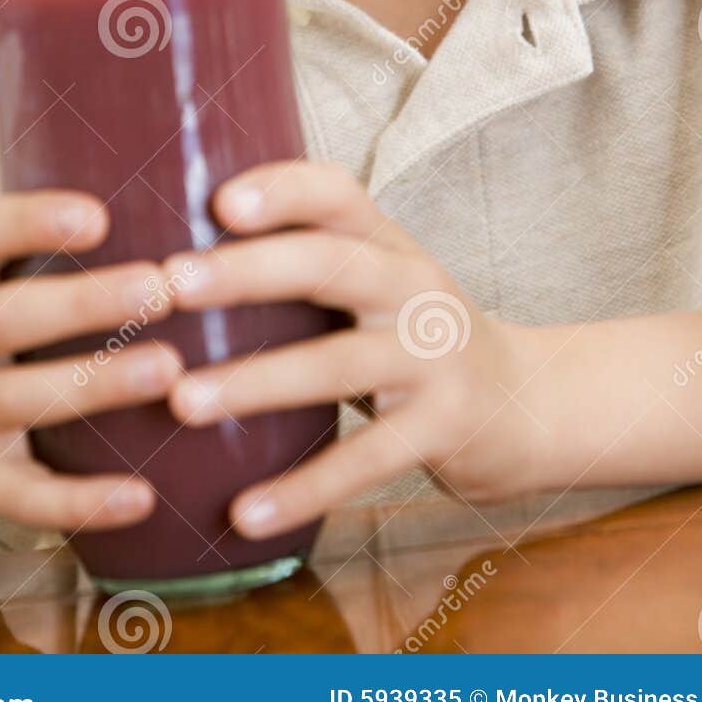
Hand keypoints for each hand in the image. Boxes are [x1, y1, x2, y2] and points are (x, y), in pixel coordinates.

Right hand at [0, 189, 182, 555]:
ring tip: (170, 368)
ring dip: (96, 385)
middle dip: (83, 303)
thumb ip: (49, 242)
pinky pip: (26, 498)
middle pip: (5, 319)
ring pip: (20, 402)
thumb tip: (180, 175)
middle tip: (162, 288)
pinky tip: (143, 496)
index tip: (98, 214)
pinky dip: (82, 502)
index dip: (29, 222)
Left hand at [161, 161, 538, 538]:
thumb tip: (177, 265)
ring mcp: (434, 358)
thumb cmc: (418, 339)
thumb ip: (308, 266)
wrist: (530, 405)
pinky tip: (245, 512)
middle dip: (246, 272)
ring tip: (182, 401)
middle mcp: (415, 287)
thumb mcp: (380, 285)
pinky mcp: (445, 428)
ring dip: (256, 382)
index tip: (219, 201)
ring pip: (338, 364)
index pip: (339, 195)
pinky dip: (303, 488)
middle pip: (330, 265)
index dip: (284, 190)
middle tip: (170, 285)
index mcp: (390, 244)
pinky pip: (365, 460)